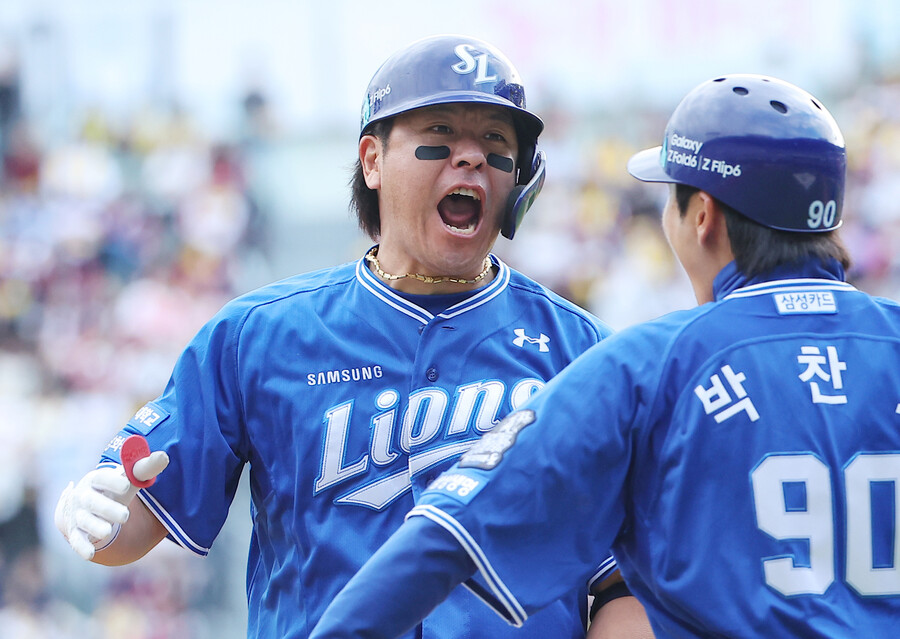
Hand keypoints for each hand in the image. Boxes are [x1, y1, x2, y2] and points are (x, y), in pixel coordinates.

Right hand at [54, 451, 168, 559]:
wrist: (86, 506)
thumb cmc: (114, 489)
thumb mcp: (127, 478)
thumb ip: (145, 469)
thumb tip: (164, 456)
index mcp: (97, 480)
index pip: (102, 478)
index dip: (114, 481)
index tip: (128, 485)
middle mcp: (84, 497)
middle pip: (93, 502)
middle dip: (108, 508)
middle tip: (125, 515)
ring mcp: (79, 515)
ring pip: (86, 522)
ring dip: (96, 527)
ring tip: (108, 532)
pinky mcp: (76, 533)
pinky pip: (77, 541)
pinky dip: (82, 547)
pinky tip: (90, 554)